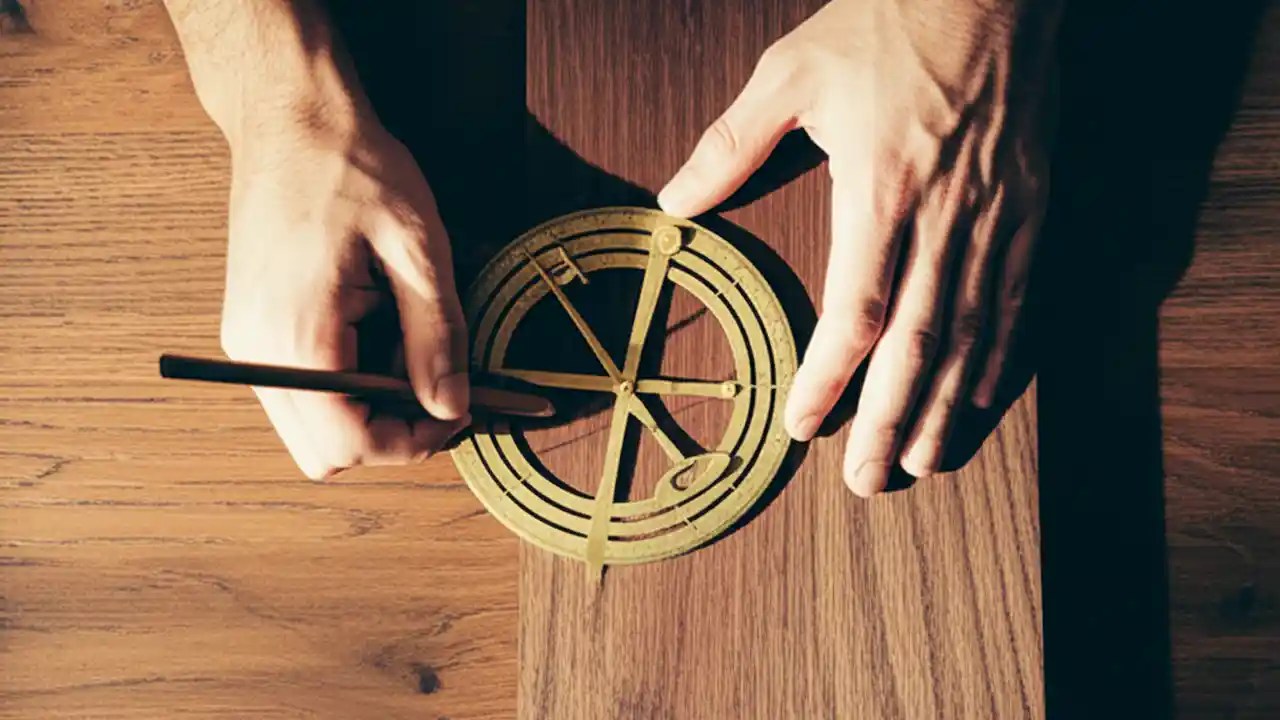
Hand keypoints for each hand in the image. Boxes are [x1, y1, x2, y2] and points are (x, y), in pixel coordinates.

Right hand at [219, 118, 469, 478]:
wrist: (290, 118)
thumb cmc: (352, 166)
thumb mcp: (416, 248)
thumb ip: (437, 336)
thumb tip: (450, 405)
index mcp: (297, 333)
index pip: (348, 442)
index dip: (412, 442)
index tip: (459, 411)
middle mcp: (256, 350)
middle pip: (323, 452)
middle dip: (389, 437)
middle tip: (441, 394)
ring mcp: (245, 341)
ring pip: (310, 428)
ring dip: (368, 411)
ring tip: (412, 354)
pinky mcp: (249, 328)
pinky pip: (298, 391)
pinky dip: (345, 386)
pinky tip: (379, 336)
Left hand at [659, 0, 1058, 494]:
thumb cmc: (888, 21)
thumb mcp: (791, 72)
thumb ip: (731, 144)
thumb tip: (674, 202)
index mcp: (879, 189)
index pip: (855, 310)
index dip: (829, 378)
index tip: (802, 425)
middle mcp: (942, 217)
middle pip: (917, 344)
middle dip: (887, 420)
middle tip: (868, 482)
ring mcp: (993, 217)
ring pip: (969, 333)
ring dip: (941, 406)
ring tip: (918, 462)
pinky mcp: (1028, 207)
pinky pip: (1015, 297)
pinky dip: (997, 354)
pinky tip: (978, 395)